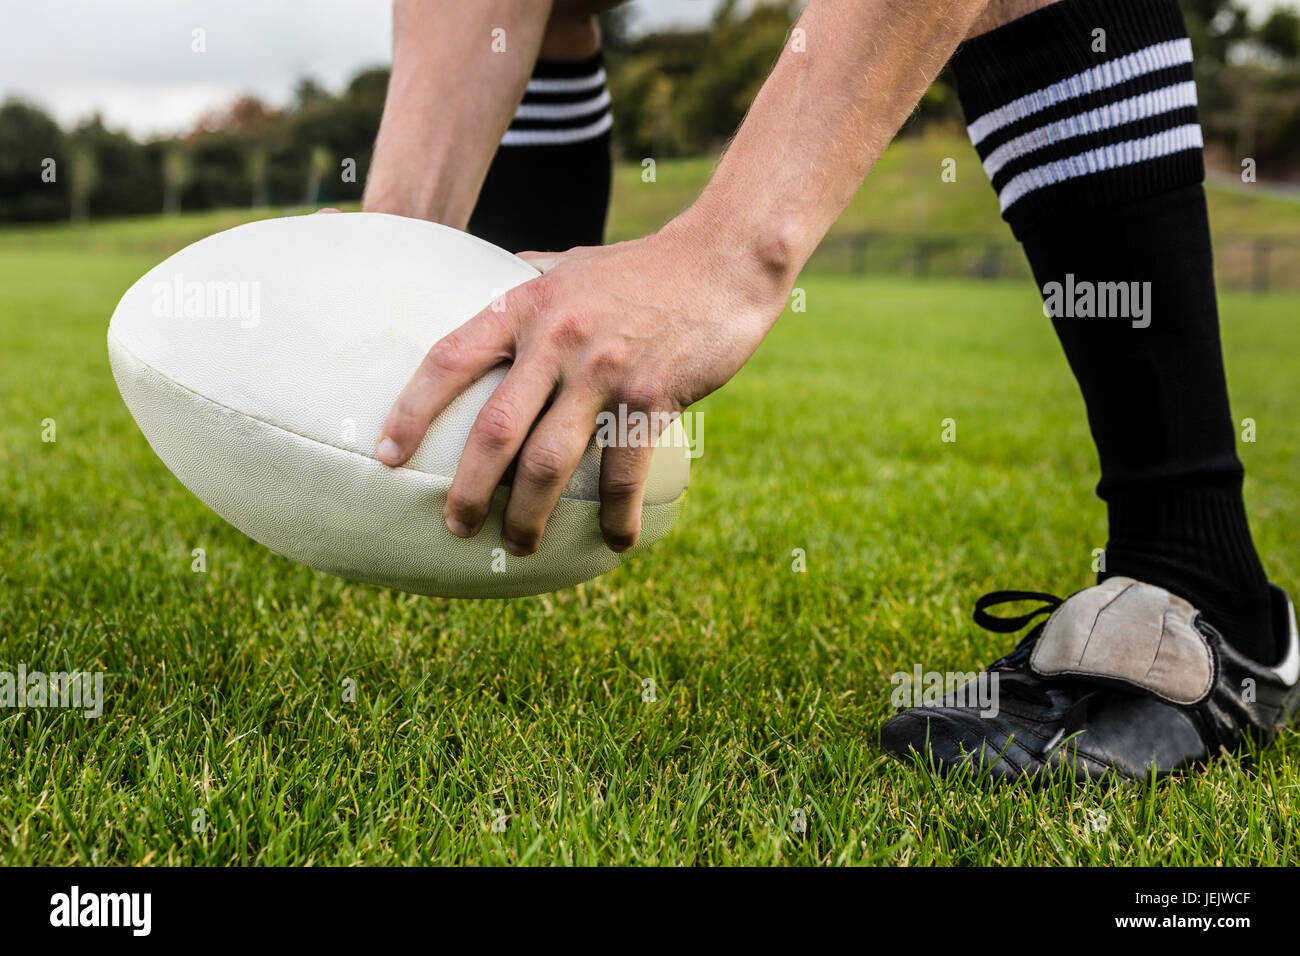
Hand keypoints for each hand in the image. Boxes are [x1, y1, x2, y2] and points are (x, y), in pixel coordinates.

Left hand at [376, 216, 791, 554]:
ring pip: (549, 461)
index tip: (388, 455)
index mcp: (525, 303)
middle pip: (494, 430)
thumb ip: (532, 278)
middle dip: (468, 489)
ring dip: (529, 516)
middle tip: (456, 527)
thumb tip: (498, 278)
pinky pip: (621, 471)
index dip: (412, 410)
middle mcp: (555, 337)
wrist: (723, 260)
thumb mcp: (574, 262)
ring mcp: (603, 368)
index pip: (449, 358)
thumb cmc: (644, 266)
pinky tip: (613, 539)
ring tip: (519, 545)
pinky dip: (614, 515)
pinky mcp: (650, 394)